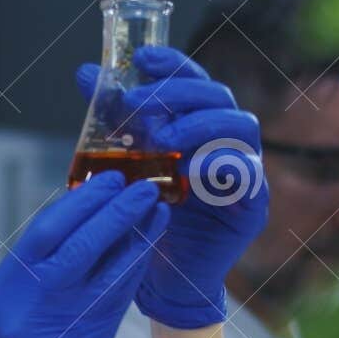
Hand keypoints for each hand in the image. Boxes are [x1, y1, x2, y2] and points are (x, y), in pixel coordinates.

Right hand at [0, 173, 170, 337]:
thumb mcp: (17, 319)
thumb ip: (42, 279)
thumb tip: (85, 229)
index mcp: (0, 290)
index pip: (41, 232)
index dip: (76, 202)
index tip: (102, 180)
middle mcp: (17, 302)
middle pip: (66, 238)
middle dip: (105, 205)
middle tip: (137, 182)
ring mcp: (45, 324)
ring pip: (94, 261)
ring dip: (129, 229)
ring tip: (156, 205)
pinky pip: (112, 295)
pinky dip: (133, 266)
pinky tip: (151, 246)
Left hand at [77, 46, 267, 329]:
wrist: (159, 279)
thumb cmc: (144, 218)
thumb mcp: (123, 164)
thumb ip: (112, 121)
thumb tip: (84, 74)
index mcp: (200, 127)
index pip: (195, 82)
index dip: (174, 64)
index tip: (143, 58)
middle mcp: (227, 142)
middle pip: (219, 97)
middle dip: (179, 94)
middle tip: (138, 104)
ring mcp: (246, 172)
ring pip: (240, 127)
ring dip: (199, 125)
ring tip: (161, 140)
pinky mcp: (254, 205)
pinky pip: (247, 174)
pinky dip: (218, 165)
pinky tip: (186, 171)